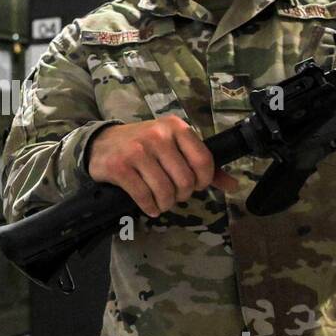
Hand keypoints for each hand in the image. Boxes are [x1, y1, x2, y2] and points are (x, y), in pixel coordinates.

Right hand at [87, 114, 238, 216]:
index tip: (194, 185)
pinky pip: (144, 196)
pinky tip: (149, 206)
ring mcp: (137, 151)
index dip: (203, 181)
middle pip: (184, 180)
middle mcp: (157, 136)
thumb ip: (202, 164)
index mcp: (176, 127)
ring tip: (161, 202)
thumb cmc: (144, 145)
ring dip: (165, 204)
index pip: (203, 161)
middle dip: (181, 195)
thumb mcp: (174, 146)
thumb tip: (233, 185)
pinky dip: (150, 207)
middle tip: (173, 195)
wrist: (102, 143)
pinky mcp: (120, 167)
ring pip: (164, 191)